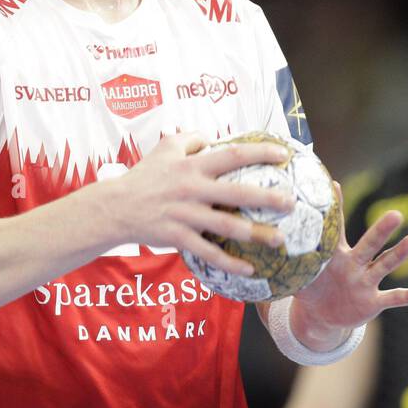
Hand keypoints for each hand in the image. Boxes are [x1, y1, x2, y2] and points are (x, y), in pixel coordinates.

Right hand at [113, 132, 293, 274]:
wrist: (116, 207)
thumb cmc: (144, 175)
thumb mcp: (165, 147)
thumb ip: (191, 138)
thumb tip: (214, 138)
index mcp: (192, 166)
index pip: (232, 155)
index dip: (259, 153)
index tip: (283, 154)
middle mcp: (192, 189)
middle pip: (237, 193)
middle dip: (268, 198)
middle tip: (292, 203)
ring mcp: (186, 215)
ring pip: (227, 227)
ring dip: (256, 234)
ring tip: (279, 240)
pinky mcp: (178, 238)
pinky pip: (208, 254)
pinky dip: (230, 264)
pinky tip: (249, 270)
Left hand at [291, 181, 407, 335]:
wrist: (323, 316)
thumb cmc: (311, 289)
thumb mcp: (296, 277)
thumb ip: (280, 263)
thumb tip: (251, 247)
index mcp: (334, 257)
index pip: (335, 228)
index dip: (334, 208)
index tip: (334, 184)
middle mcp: (354, 265)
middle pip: (369, 244)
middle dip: (381, 230)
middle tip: (396, 212)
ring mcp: (365, 282)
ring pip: (384, 265)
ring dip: (399, 255)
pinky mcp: (373, 302)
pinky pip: (393, 298)